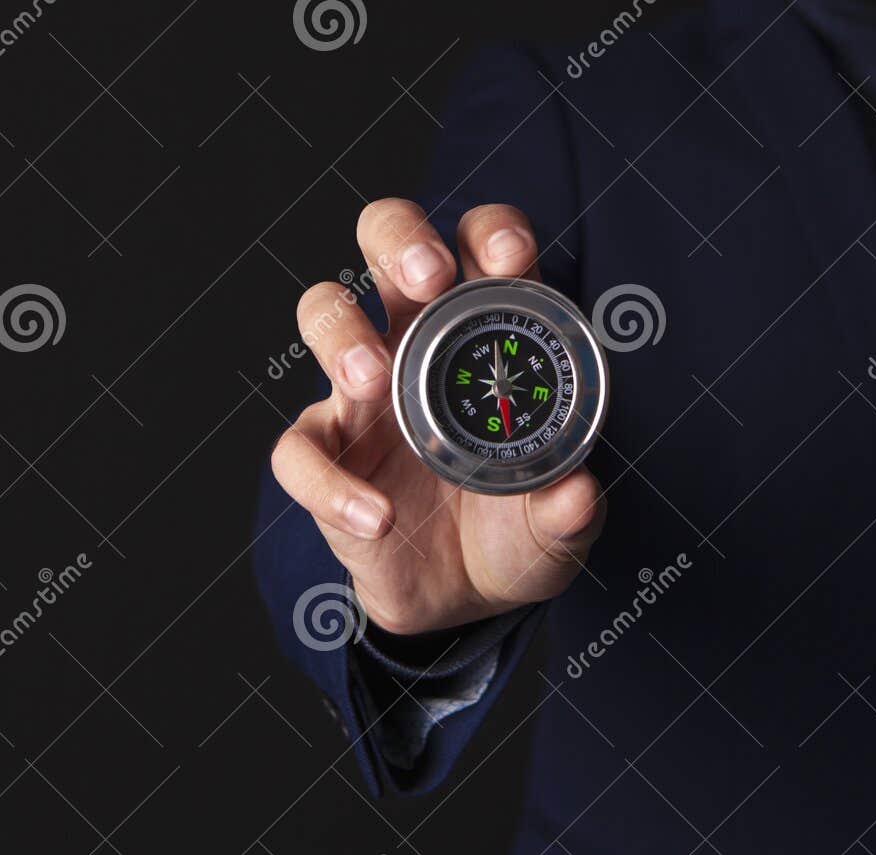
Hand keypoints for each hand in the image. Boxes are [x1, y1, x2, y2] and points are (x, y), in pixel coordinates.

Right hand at [269, 199, 605, 634]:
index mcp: (481, 331)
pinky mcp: (325, 453)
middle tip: (427, 278)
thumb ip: (569, 510)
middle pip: (387, 241)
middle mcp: (414, 341)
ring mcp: (360, 393)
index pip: (479, 247)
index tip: (510, 258)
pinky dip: (331, 484)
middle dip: (402, 239)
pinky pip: (300, 452)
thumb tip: (575, 495)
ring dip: (343, 333)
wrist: (462, 598)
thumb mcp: (556, 524)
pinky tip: (376, 516)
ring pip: (323, 312)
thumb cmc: (512, 530)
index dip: (490, 235)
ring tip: (372, 377)